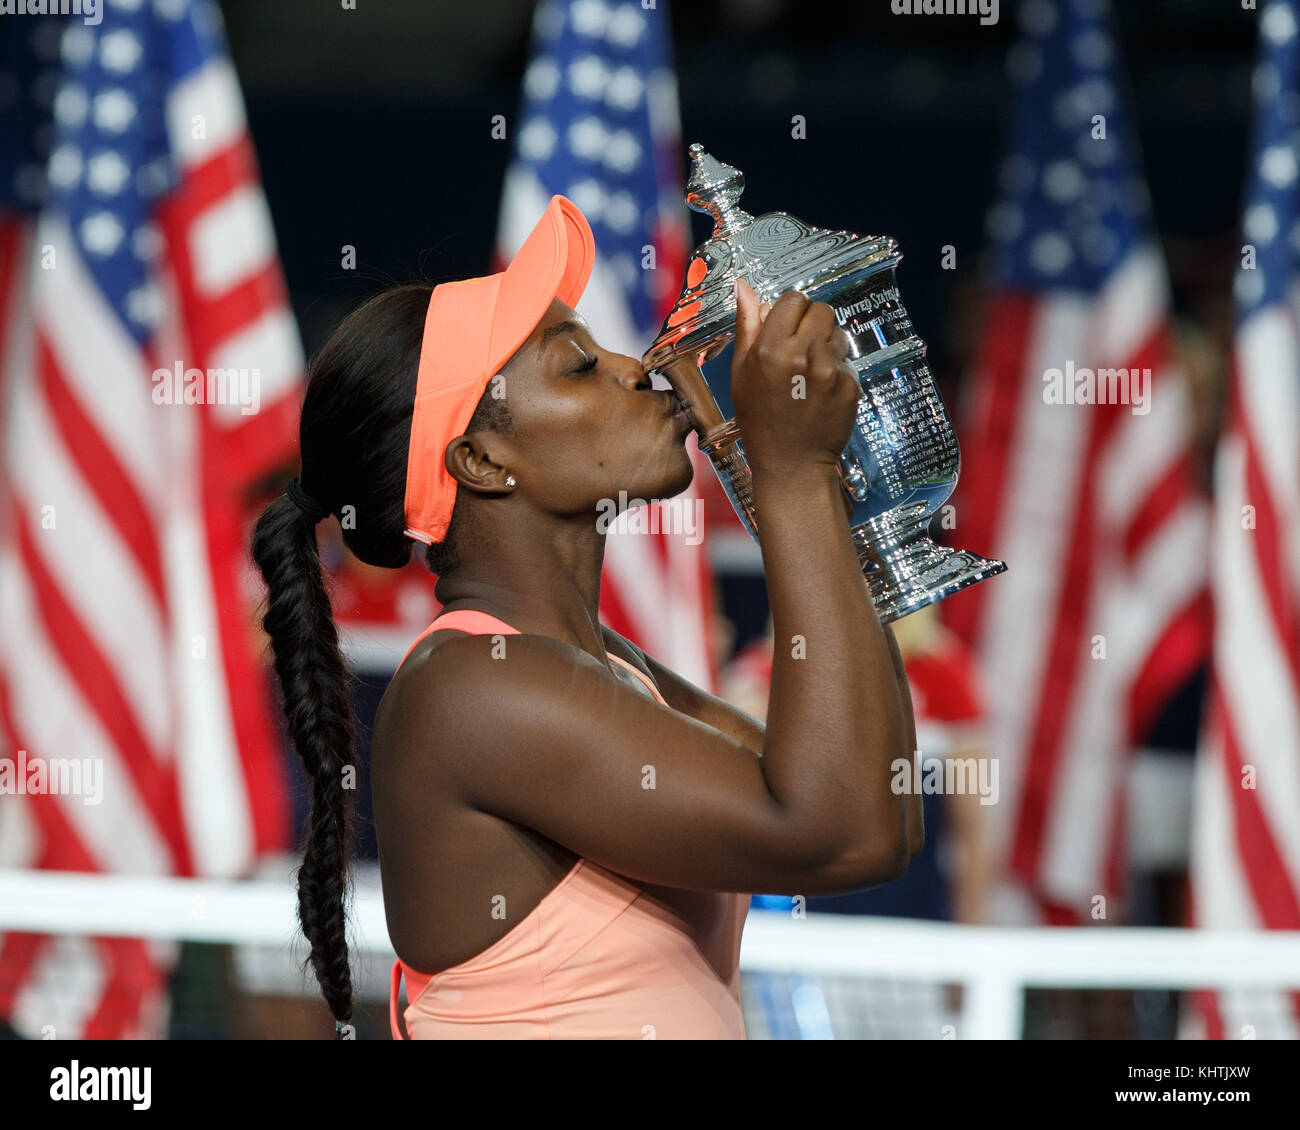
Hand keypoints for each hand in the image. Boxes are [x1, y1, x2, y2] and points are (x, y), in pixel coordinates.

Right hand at [730, 279, 859, 476]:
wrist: (791, 464)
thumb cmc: (760, 420)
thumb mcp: (741, 373)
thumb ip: (747, 326)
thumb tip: (744, 287)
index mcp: (769, 350)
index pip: (793, 300)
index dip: (791, 311)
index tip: (787, 327)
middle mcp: (801, 356)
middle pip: (821, 310)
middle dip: (812, 323)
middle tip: (801, 348)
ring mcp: (828, 372)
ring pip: (837, 333)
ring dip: (826, 345)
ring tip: (810, 372)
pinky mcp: (849, 386)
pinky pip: (846, 361)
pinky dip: (836, 371)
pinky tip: (821, 392)